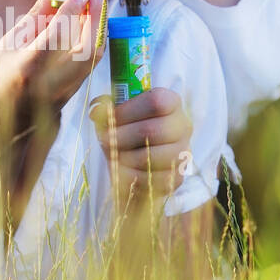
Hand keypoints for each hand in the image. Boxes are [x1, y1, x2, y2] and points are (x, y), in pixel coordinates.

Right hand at [0, 0, 107, 125]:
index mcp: (27, 68)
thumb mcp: (8, 44)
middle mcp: (49, 82)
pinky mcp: (71, 95)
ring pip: (94, 55)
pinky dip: (93, 37)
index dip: (73, 8)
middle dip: (97, 14)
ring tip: (93, 1)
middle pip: (87, 47)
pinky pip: (90, 62)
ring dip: (98, 24)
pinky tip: (88, 22)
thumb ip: (36, 15)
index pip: (57, 34)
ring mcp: (63, 92)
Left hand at [89, 88, 193, 202]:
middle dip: (121, 136)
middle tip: (104, 139)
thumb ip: (105, 107)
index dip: (128, 110)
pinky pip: (149, 179)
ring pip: (149, 157)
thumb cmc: (127, 129)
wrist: (137, 159)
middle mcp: (182, 126)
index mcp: (171, 102)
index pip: (157, 101)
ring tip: (113, 154)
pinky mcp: (177, 177)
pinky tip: (122, 168)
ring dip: (124, 157)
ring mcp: (183, 152)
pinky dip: (130, 175)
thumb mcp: (116, 113)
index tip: (110, 117)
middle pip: (151, 130)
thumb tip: (96, 110)